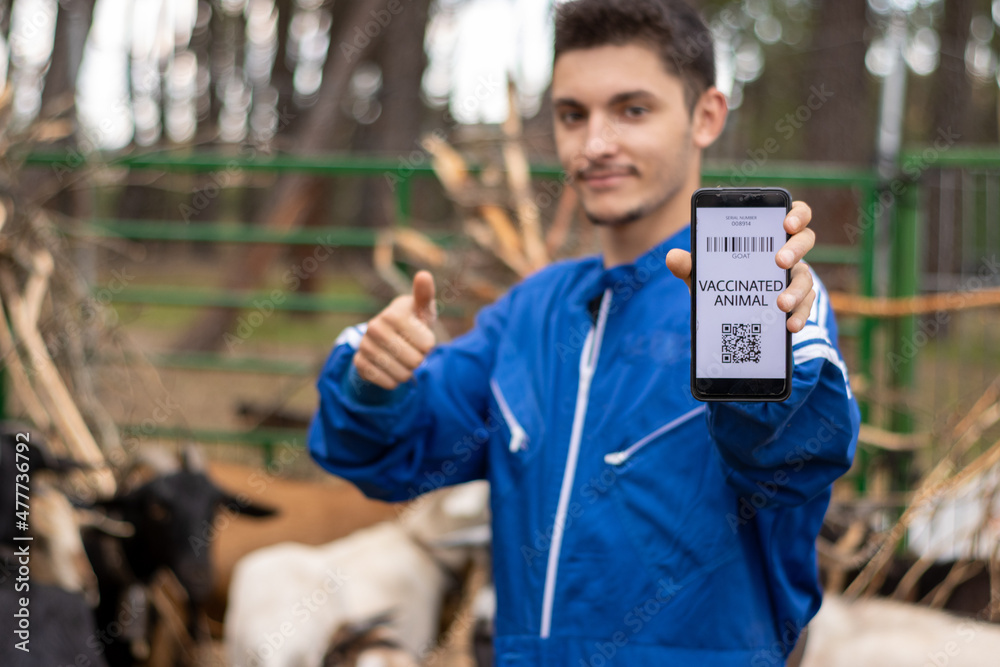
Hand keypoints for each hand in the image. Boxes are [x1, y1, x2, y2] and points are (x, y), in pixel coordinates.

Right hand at [353, 270, 436, 389]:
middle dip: (418, 359)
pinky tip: (391, 368)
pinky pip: (388, 383)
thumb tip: (423, 275)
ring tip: (403, 359)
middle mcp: (374, 327)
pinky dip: (395, 380)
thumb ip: (425, 295)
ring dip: (408, 371)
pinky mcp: (359, 363)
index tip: (421, 337)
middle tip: (411, 350)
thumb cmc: (413, 322)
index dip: (429, 345)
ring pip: (402, 374)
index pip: (427, 345)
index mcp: (393, 313)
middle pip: (415, 361)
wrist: (388, 339)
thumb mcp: (422, 309)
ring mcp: (364, 345)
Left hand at [666, 201, 816, 332]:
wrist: (733, 310)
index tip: (786, 223)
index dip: (796, 214)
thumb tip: (672, 257)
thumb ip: (690, 265)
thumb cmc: (723, 278)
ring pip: (808, 277)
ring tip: (781, 303)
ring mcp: (795, 276)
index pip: (794, 213)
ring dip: (796, 290)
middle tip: (779, 261)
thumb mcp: (705, 272)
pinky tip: (790, 326)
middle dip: (796, 249)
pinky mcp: (798, 301)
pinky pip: (806, 306)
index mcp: (769, 235)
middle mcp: (789, 252)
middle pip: (806, 241)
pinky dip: (800, 316)